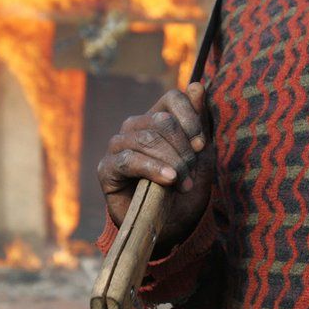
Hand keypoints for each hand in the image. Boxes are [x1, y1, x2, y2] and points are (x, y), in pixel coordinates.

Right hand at [97, 83, 214, 253]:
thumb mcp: (199, 154)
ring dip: (173, 163)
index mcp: (156, 117)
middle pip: (162, 121)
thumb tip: (198, 86)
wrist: (166, 223)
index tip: (202, 145)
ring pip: (147, 139)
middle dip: (183, 149)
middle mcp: (134, 126)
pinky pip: (130, 160)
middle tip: (192, 173)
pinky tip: (169, 180)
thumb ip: (198, 121)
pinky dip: (154, 169)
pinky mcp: (106, 168)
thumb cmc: (182, 184)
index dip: (190, 118)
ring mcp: (118, 145)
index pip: (172, 98)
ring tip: (184, 184)